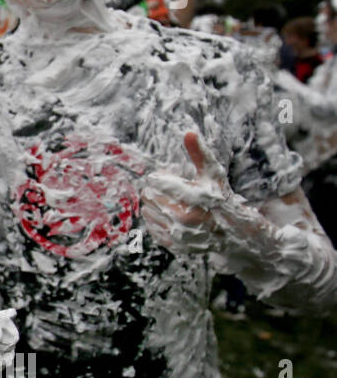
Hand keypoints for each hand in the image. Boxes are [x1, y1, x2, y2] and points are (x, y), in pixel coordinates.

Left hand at [141, 131, 230, 254]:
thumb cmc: (220, 197)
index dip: (163, 177)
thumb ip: (199, 153)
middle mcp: (183, 218)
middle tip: (173, 192)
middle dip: (157, 190)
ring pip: (146, 211)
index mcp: (192, 197)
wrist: (232, 231)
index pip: (154, 180)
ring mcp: (177, 234)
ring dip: (154, 204)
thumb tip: (189, 132)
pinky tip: (171, 216)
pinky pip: (150, 226)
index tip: (174, 179)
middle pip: (148, 195)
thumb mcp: (211, 173)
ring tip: (173, 204)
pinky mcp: (173, 244)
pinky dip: (156, 219)